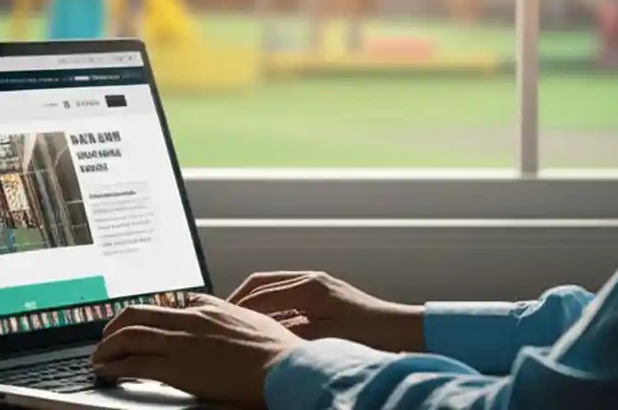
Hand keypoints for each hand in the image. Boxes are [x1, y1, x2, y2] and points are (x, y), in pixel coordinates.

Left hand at [92, 294, 302, 406]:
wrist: (282, 366)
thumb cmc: (276, 350)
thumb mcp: (254, 321)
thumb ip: (234, 317)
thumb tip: (234, 317)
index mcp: (209, 308)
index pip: (171, 305)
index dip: (152, 316)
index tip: (143, 325)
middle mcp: (190, 320)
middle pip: (140, 313)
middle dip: (117, 325)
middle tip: (107, 337)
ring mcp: (181, 342)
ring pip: (130, 335)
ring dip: (109, 346)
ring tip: (100, 356)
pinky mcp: (177, 368)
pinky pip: (135, 363)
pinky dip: (115, 366)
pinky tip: (107, 371)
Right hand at [228, 271, 424, 352]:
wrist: (399, 327)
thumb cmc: (367, 334)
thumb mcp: (324, 338)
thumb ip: (291, 332)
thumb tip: (264, 331)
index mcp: (308, 288)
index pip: (261, 296)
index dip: (237, 308)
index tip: (218, 320)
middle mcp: (310, 278)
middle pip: (262, 282)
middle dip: (239, 297)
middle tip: (220, 315)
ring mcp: (317, 281)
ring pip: (273, 285)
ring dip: (254, 299)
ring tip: (237, 317)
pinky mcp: (324, 289)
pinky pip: (287, 291)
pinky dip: (271, 302)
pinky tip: (266, 320)